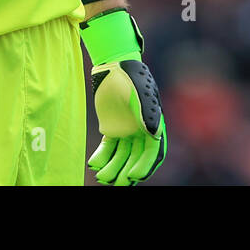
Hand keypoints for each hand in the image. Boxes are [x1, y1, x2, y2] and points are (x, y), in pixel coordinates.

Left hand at [88, 56, 166, 184]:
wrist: (114, 66)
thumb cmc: (132, 79)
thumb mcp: (141, 95)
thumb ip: (148, 114)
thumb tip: (155, 135)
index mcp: (153, 125)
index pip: (152, 152)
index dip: (144, 167)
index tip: (133, 176)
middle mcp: (141, 131)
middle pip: (135, 158)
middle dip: (126, 172)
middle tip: (116, 183)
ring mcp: (126, 131)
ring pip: (120, 156)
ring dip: (112, 168)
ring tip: (101, 177)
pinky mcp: (111, 128)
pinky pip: (107, 148)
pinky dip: (102, 157)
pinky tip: (94, 163)